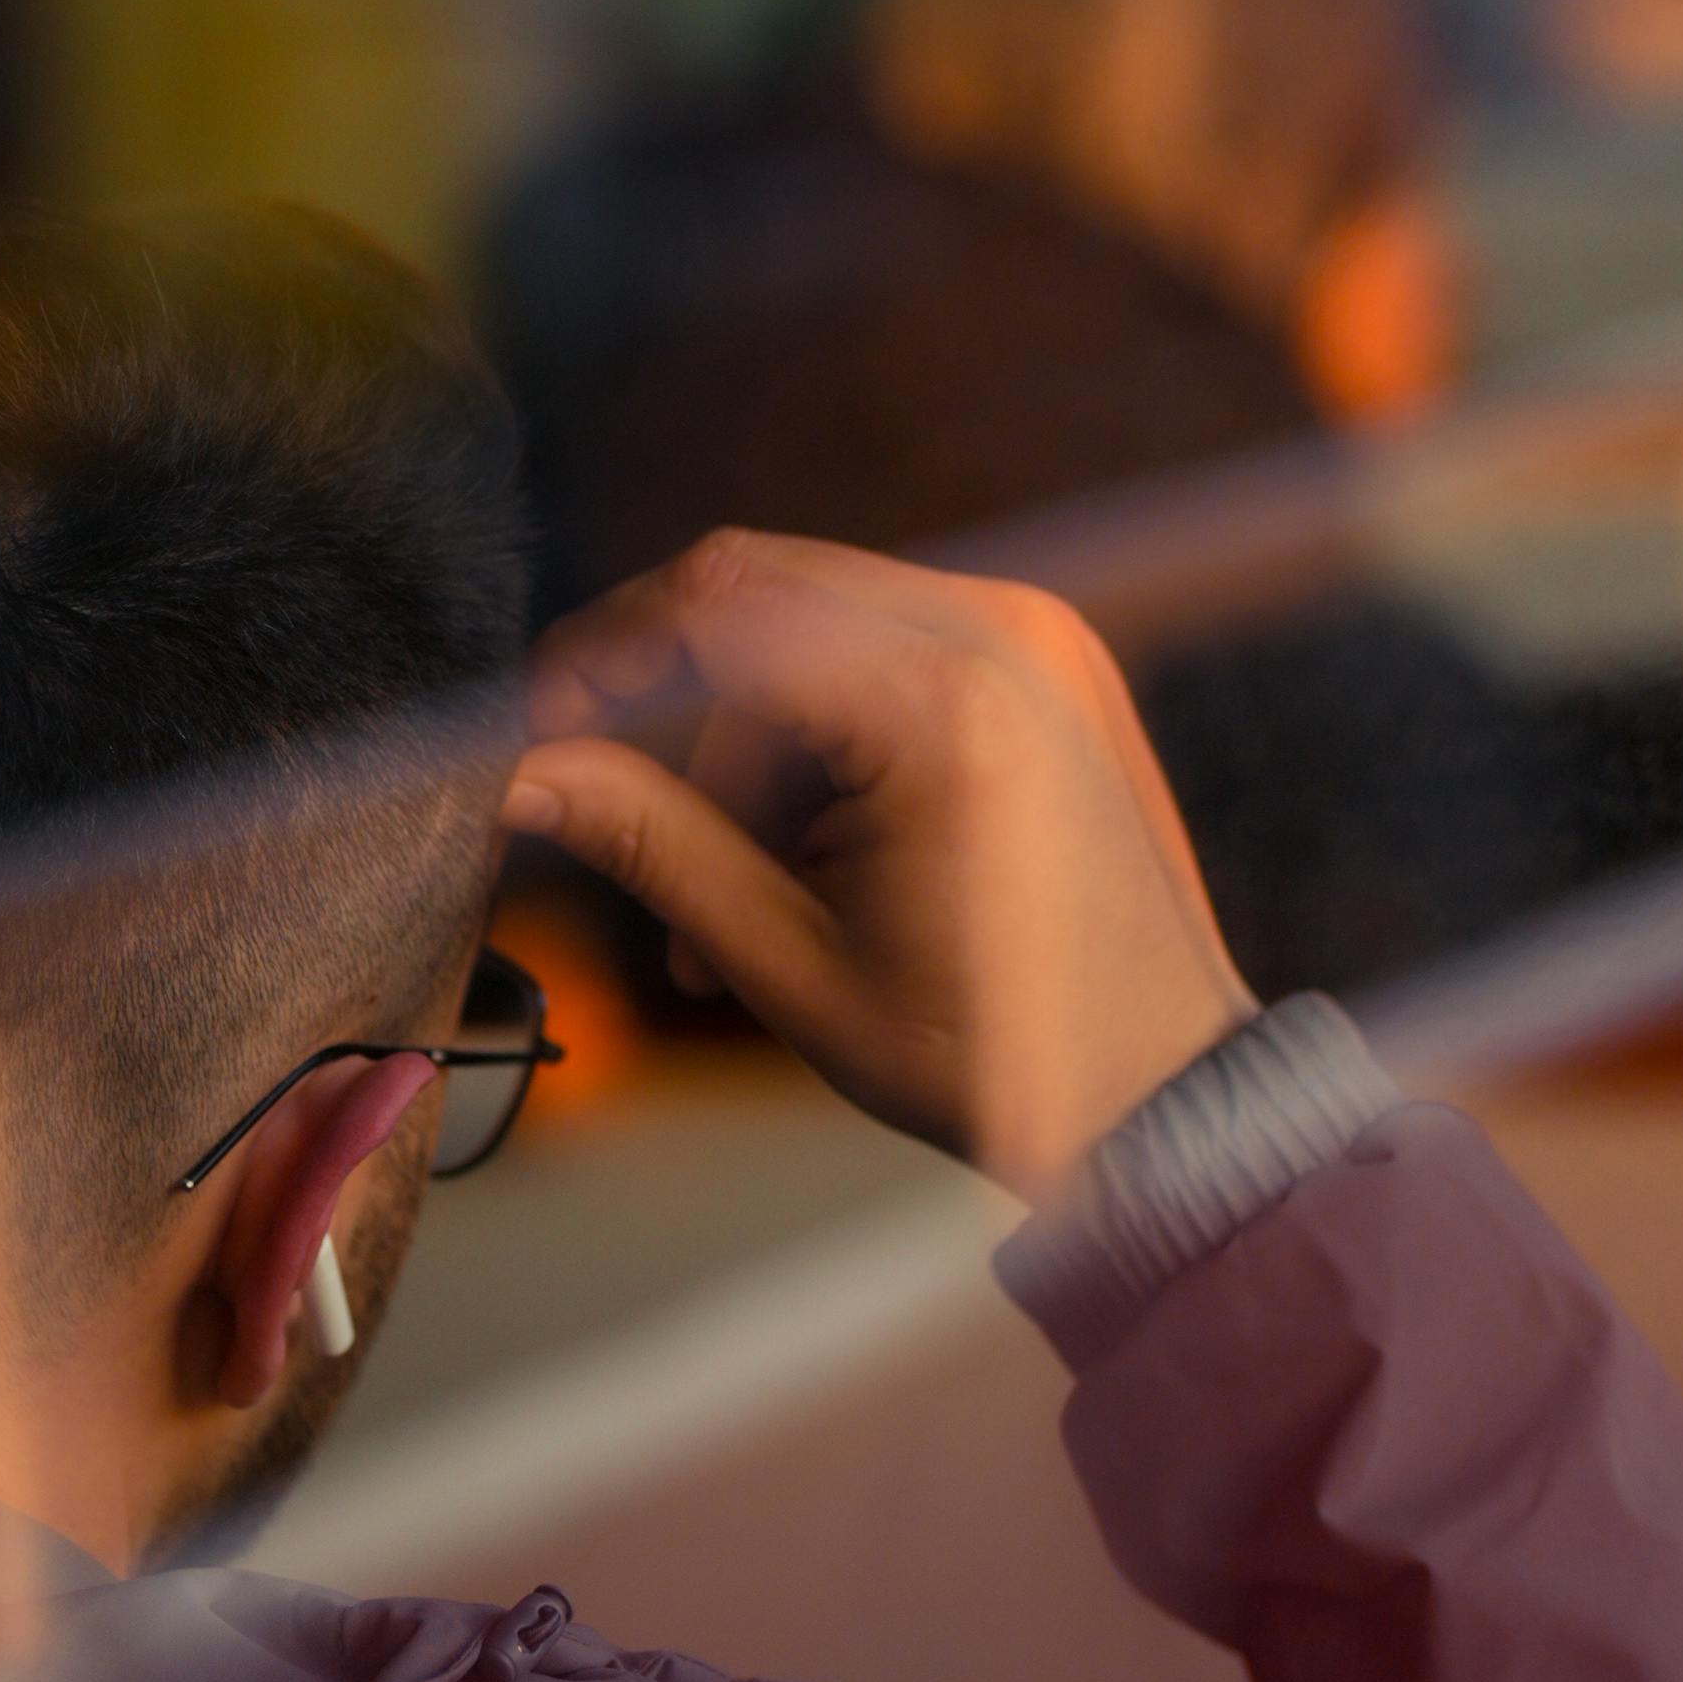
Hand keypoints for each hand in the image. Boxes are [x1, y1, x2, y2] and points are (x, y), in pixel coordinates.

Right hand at [507, 531, 1257, 1203]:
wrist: (1165, 1092)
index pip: (713, 605)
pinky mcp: (1054, 658)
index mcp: (940, 703)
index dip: (597, 655)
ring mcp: (1042, 634)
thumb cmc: (997, 1059)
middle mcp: (1002, 631)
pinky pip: (887, 646)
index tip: (529, 730)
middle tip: (606, 809)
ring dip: (746, 739)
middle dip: (666, 700)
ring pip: (812, 621)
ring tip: (733, 905)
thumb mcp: (791, 963)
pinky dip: (823, 733)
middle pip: (756, 588)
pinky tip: (811, 857)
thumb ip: (650, 842)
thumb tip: (517, 773)